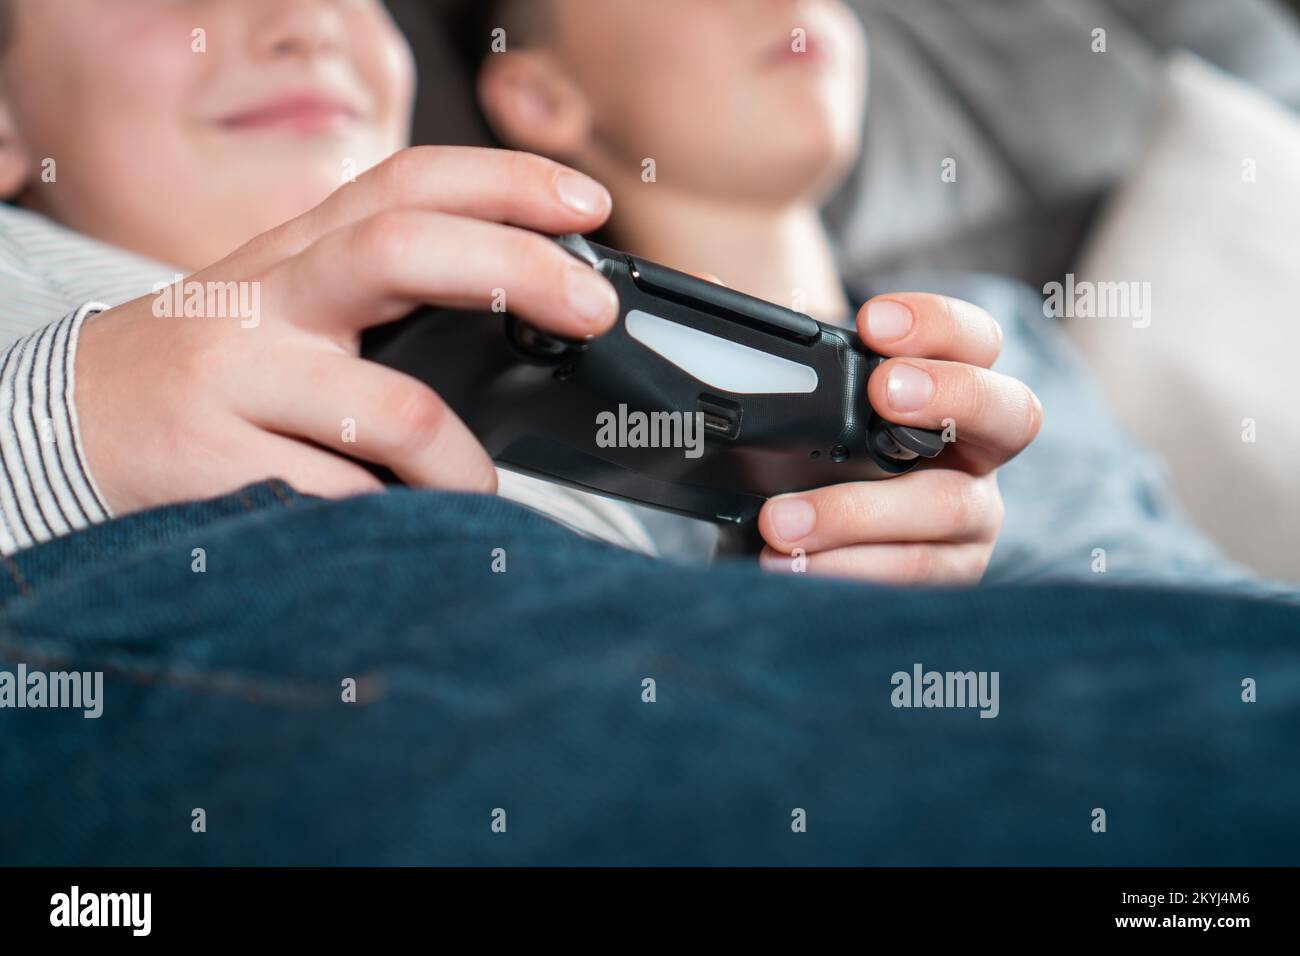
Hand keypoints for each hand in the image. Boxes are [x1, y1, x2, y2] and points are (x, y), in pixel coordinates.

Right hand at [75, 146, 619, 513]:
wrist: (65, 423)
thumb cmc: (206, 370)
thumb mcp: (284, 307)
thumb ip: (376, 301)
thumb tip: (521, 322)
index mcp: (294, 254)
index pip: (405, 183)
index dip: (503, 181)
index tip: (585, 203)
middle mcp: (265, 298)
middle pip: (400, 250)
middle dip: (518, 269)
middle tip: (593, 312)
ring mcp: (236, 376)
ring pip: (396, 410)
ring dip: (464, 465)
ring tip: (477, 491)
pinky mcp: (213, 460)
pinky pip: (343, 499)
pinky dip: (393, 519)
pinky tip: (397, 527)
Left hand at [757, 293, 1042, 583]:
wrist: (780, 535)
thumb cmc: (800, 451)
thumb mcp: (783, 397)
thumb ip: (756, 344)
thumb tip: (707, 290)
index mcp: (948, 386)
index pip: (977, 340)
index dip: (939, 324)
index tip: (872, 320)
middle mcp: (977, 448)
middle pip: (1012, 413)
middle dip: (950, 395)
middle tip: (880, 393)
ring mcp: (971, 516)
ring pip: (949, 507)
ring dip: (860, 511)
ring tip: (781, 520)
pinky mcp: (947, 573)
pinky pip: (915, 573)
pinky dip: (851, 570)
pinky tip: (794, 565)